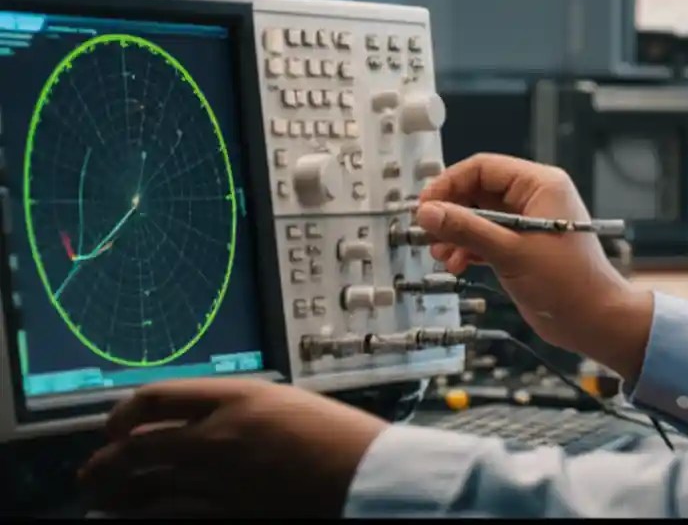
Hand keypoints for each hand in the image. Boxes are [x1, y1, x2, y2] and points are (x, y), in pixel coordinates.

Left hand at [78, 378, 387, 516]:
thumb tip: (203, 424)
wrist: (369, 476)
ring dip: (116, 492)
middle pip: (139, 445)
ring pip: (144, 485)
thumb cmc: (342, 439)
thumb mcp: (286, 405)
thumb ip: (242, 411)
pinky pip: (167, 516)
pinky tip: (129, 518)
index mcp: (238, 397)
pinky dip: (142, 517)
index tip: (117, 425)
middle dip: (109, 459)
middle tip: (96, 467)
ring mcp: (220, 479)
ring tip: (101, 496)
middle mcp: (219, 435)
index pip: (157, 397)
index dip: (125, 412)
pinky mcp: (227, 513)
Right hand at [417, 153, 653, 380]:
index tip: (425, 205)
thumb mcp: (510, 252)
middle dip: (451, 212)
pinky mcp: (523, 245)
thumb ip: (466, 230)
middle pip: (478, 191)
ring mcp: (528, 222)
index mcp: (541, 185)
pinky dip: (469, 247)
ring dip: (457, 233)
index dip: (450, 183)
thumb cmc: (567, 284)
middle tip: (428, 232)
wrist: (594, 321)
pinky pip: (487, 236)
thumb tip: (428, 212)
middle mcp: (535, 198)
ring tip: (441, 254)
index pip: (484, 168)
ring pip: (480, 216)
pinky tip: (457, 263)